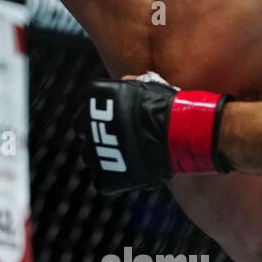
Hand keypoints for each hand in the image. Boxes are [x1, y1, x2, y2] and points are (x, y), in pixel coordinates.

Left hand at [79, 72, 231, 194]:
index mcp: (92, 99)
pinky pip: (101, 180)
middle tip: (119, 136)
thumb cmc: (165, 106)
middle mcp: (87, 125)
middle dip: (99, 133)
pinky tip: (129, 170)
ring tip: (126, 153)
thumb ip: (129, 84)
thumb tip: (125, 81)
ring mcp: (95, 152)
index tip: (115, 117)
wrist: (178, 132)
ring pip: (90, 156)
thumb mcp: (145, 85)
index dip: (101, 113)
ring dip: (104, 155)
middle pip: (83, 130)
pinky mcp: (106, 176)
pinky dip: (113, 178)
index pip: (86, 106)